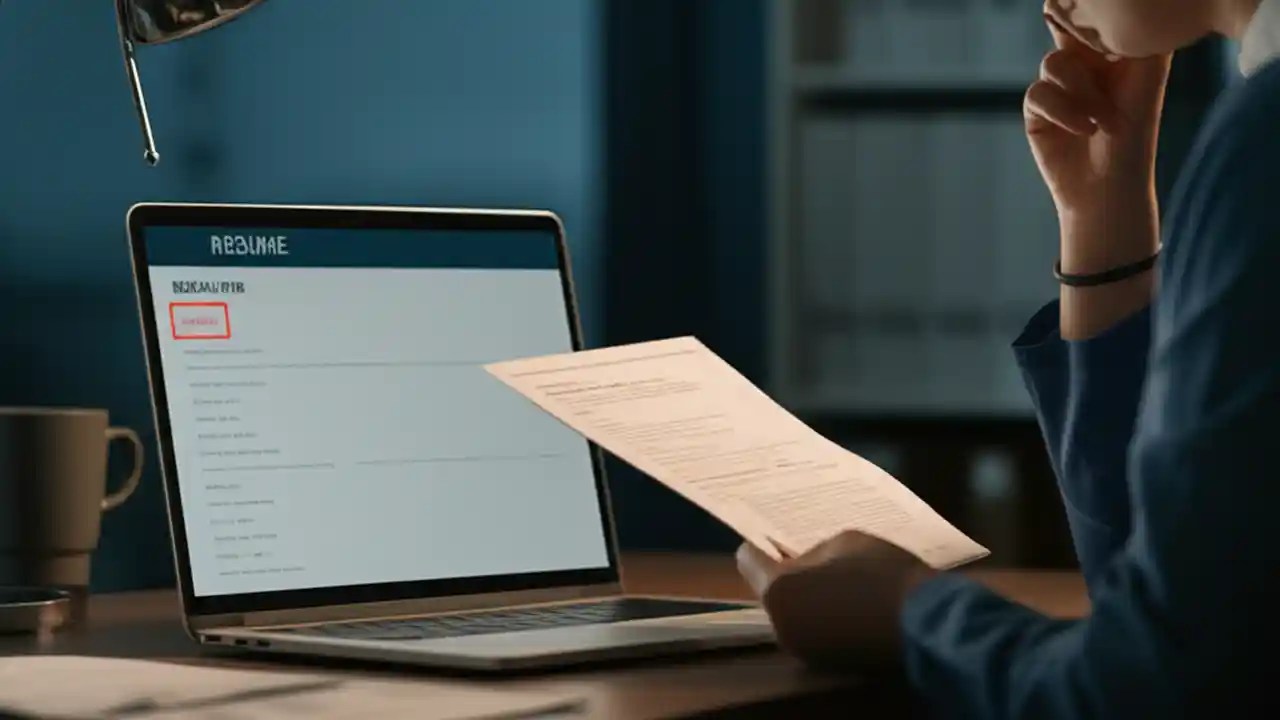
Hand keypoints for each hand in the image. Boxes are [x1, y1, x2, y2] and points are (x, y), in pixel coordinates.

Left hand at [736, 532, 934, 670]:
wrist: (926, 622)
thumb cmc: (881, 572)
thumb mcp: (843, 542)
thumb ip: (812, 550)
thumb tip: (799, 558)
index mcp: (778, 590)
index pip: (748, 559)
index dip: (763, 544)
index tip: (779, 536)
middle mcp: (779, 624)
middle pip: (771, 589)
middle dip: (789, 574)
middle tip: (812, 556)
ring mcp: (801, 648)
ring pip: (791, 611)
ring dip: (806, 597)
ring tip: (835, 579)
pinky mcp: (825, 663)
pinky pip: (811, 630)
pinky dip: (822, 617)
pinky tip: (847, 603)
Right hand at [1026, 15, 1170, 220]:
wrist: (1110, 187)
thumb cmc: (1136, 136)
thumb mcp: (1148, 78)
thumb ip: (1142, 39)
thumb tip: (1138, 10)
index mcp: (1114, 51)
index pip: (1096, 18)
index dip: (1088, 9)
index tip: (1098, 7)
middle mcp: (1084, 65)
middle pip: (1063, 24)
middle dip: (1061, 15)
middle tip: (1057, 7)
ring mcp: (1058, 87)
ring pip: (1054, 63)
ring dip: (1080, 91)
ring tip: (1102, 121)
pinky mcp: (1037, 111)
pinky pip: (1038, 93)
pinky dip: (1062, 111)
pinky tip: (1084, 129)